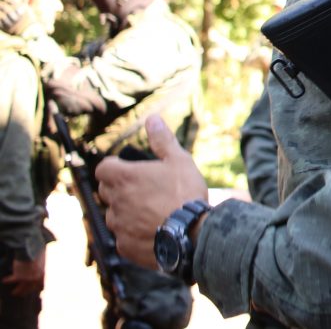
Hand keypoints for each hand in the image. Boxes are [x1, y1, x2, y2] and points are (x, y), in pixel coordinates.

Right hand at [1, 249, 44, 295]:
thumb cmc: (36, 250)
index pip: (42, 285)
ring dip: (17, 291)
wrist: (29, 248)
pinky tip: (4, 280)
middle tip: (22, 294)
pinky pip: (11, 280)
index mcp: (43, 273)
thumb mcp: (43, 258)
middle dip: (26, 292)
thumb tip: (41, 264)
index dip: (39, 289)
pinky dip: (7, 280)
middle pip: (31, 289)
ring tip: (13, 293)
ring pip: (21, 288)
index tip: (37, 291)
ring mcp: (27, 278)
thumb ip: (42, 264)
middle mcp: (36, 278)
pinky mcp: (18, 276)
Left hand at [96, 115, 208, 268]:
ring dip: (128, 212)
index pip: (103, 168)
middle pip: (107, 191)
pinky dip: (134, 234)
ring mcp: (118, 225)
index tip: (131, 171)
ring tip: (154, 213)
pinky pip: (123, 237)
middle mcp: (115, 201)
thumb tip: (152, 119)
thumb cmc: (185, 193)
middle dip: (120, 189)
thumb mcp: (178, 161)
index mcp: (124, 177)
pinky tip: (155, 231)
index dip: (115, 168)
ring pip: (115, 215)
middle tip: (146, 190)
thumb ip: (162, 140)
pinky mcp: (124, 246)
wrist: (192, 234)